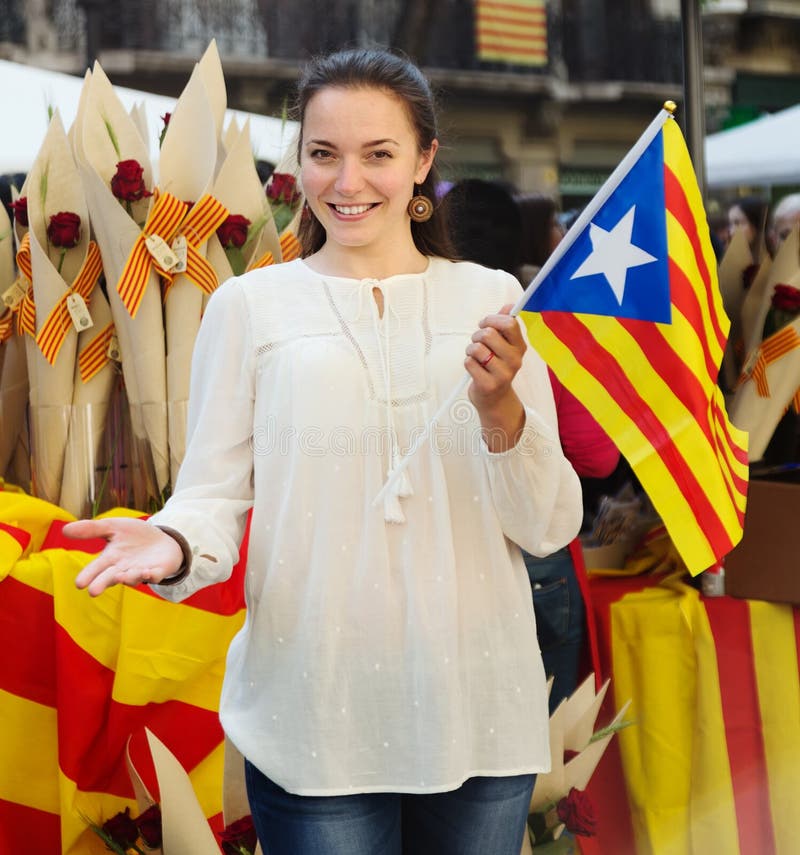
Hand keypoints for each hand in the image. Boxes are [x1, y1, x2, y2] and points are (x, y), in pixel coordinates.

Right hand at [64, 517, 184, 596]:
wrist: (163, 539)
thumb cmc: (134, 536)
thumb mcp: (113, 527)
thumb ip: (92, 529)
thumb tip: (64, 529)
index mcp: (110, 558)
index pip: (96, 568)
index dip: (88, 575)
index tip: (79, 583)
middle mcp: (123, 569)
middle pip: (110, 578)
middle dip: (102, 584)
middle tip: (93, 591)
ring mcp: (141, 571)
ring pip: (132, 578)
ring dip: (128, 578)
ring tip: (121, 577)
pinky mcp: (158, 571)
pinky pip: (155, 576)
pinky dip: (151, 575)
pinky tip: (148, 573)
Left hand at [465, 303, 526, 450]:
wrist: (494, 399)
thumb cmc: (496, 366)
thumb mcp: (504, 345)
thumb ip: (505, 324)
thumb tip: (509, 306)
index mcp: (520, 347)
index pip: (509, 323)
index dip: (492, 320)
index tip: (485, 324)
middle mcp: (515, 360)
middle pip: (488, 334)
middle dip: (477, 335)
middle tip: (477, 343)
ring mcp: (503, 374)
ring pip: (476, 348)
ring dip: (470, 350)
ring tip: (475, 357)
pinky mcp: (488, 385)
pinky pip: (469, 363)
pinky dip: (467, 363)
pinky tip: (474, 369)